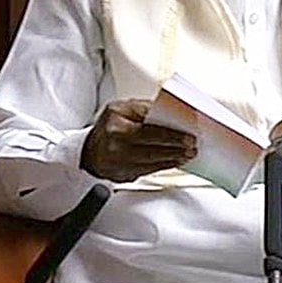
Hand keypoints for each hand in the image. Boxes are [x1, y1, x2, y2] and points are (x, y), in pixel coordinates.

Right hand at [80, 99, 196, 182]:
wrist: (90, 149)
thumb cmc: (111, 125)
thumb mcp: (125, 108)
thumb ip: (147, 109)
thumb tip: (176, 114)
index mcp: (116, 118)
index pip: (149, 127)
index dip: (172, 134)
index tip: (189, 136)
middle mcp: (113, 140)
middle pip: (151, 146)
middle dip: (175, 148)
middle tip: (192, 147)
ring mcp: (114, 159)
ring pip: (150, 161)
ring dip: (172, 159)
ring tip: (187, 155)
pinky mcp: (119, 174)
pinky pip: (146, 171)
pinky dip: (162, 166)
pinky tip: (173, 162)